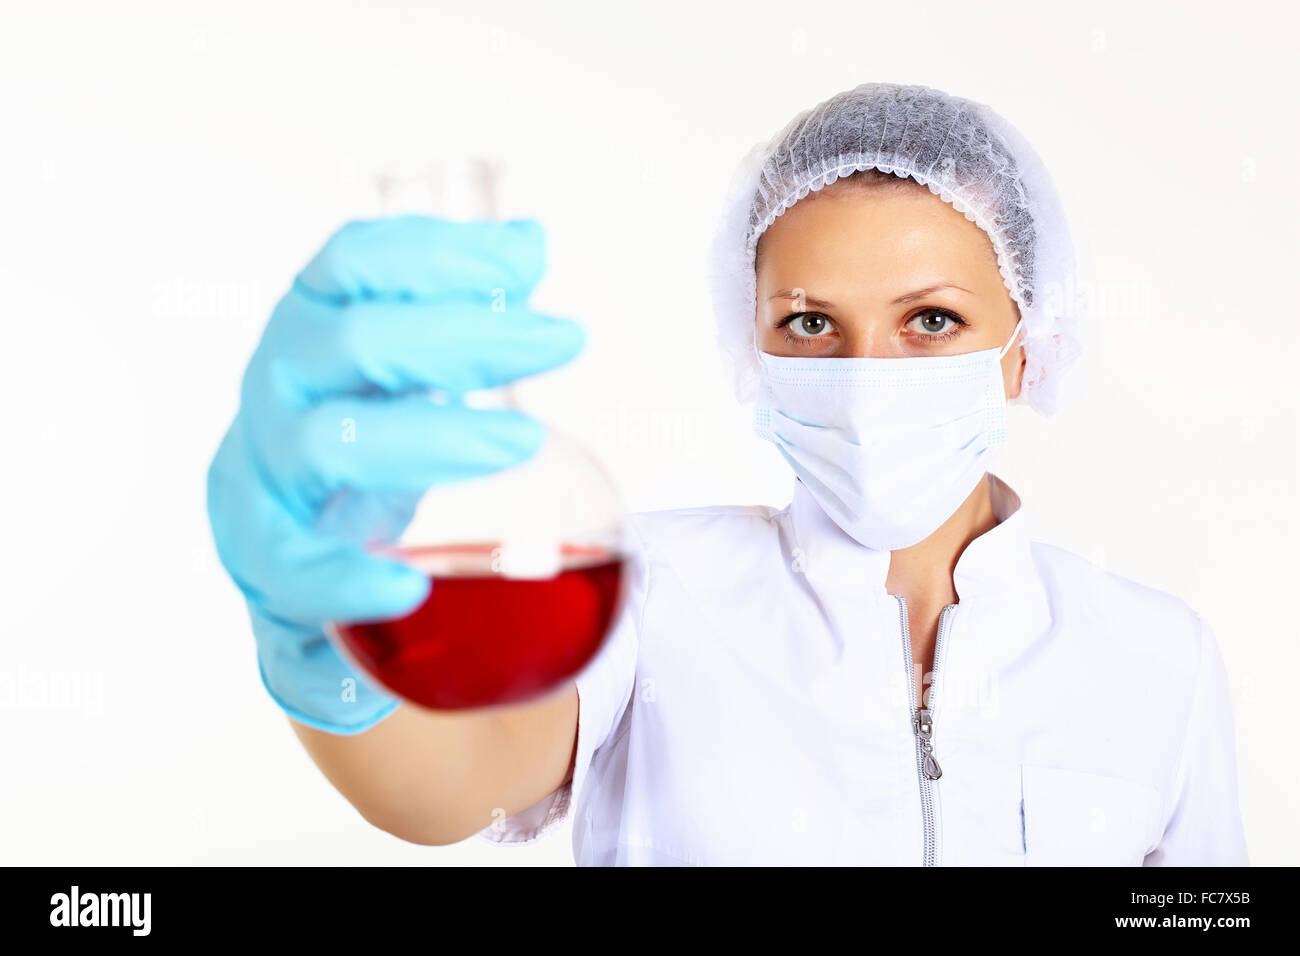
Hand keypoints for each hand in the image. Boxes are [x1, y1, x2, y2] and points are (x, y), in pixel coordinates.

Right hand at [207, 215, 583, 732]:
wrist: (301, 558)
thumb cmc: (366, 445)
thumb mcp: (414, 371)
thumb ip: (466, 314)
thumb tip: (528, 242)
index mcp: (313, 329)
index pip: (352, 262)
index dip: (435, 252)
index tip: (523, 262)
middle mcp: (276, 389)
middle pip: (352, 340)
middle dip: (463, 334)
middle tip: (558, 339)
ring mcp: (260, 474)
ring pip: (326, 442)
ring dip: (432, 436)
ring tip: (520, 442)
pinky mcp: (262, 561)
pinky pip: (290, 566)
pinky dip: (346, 576)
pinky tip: (408, 590)